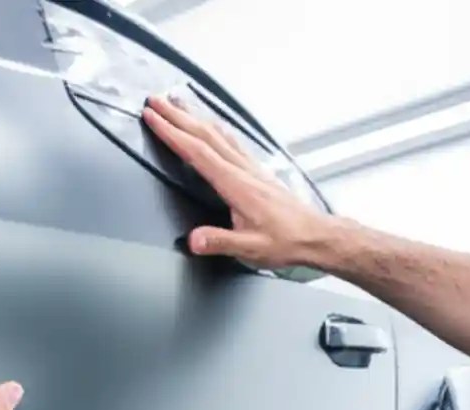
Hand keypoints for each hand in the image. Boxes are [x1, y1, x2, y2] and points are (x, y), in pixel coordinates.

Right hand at [142, 94, 343, 268]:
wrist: (316, 236)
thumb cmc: (286, 241)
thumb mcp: (251, 248)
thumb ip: (220, 242)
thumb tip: (194, 239)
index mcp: (236, 185)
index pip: (197, 153)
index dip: (172, 134)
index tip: (154, 118)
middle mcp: (243, 170)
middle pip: (204, 135)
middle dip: (177, 116)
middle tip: (155, 101)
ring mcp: (251, 167)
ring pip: (218, 133)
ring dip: (195, 116)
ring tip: (177, 103)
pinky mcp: (257, 170)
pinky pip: (231, 140)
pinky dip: (214, 127)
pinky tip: (211, 124)